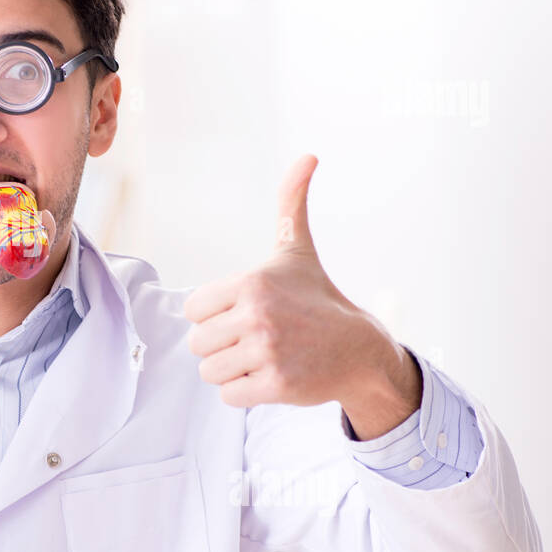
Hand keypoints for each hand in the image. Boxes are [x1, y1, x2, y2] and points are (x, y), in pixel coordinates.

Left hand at [183, 155, 419, 433]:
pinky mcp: (275, 385)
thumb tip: (308, 156)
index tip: (242, 312)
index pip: (193, 310)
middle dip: (221, 345)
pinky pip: (229, 395)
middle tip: (254, 339)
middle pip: (197, 343)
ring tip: (262, 356)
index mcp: (251, 282)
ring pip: (210, 371)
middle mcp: (257, 316)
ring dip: (231, 369)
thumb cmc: (316, 297)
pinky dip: (244, 391)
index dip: (213, 315)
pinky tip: (269, 375)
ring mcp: (267, 352)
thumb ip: (291, 202)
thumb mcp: (296, 249)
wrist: (358, 348)